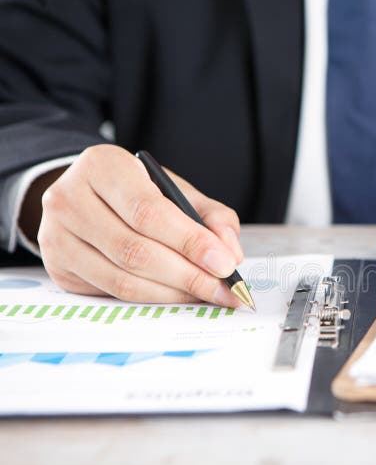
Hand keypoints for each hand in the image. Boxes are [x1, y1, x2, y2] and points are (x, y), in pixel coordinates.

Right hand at [33, 144, 244, 305]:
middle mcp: (69, 199)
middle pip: (135, 251)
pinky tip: (178, 295)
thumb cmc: (139, 193)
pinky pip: (112, 293)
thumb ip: (212, 217)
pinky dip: (153, 299)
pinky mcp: (58, 267)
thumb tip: (230, 254)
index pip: (149, 212)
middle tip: (224, 289)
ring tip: (207, 294)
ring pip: (123, 279)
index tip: (226, 265)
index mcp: (102, 166)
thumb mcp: (177, 191)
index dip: (191, 242)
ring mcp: (57, 236)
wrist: (88, 197)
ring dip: (173, 293)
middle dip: (189, 275)